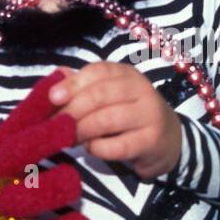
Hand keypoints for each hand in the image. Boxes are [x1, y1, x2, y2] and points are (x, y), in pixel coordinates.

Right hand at [0, 70, 91, 219]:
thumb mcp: (2, 138)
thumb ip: (32, 111)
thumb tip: (62, 75)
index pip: (21, 146)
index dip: (47, 136)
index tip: (71, 125)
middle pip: (33, 183)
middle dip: (59, 177)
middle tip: (71, 170)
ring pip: (39, 210)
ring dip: (63, 198)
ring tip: (74, 191)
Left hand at [49, 62, 182, 179]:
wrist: (167, 140)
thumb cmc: (128, 115)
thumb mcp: (108, 96)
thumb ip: (82, 87)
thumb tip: (53, 82)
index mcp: (126, 74)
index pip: (98, 71)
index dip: (73, 83)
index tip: (52, 98)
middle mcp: (141, 89)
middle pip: (100, 95)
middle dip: (73, 110)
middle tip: (54, 125)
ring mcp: (149, 115)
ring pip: (107, 120)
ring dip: (82, 130)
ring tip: (69, 138)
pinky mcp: (151, 141)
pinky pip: (117, 146)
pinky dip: (97, 148)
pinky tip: (91, 148)